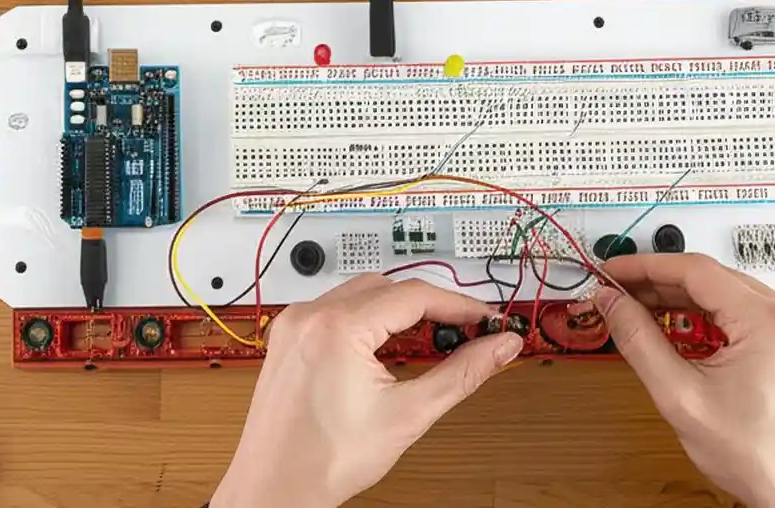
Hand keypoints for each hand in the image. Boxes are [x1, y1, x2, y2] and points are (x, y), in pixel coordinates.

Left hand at [211, 275, 523, 507]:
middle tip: (466, 331)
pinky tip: (387, 347)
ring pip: (361, 293)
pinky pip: (336, 310)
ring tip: (431, 339)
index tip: (486, 320)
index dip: (458, 306)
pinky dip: (368, 319)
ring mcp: (294, 325)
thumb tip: (500, 347)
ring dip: (398, 310)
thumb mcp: (408, 415)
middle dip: (430, 305)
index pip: (413, 295)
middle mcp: (310, 316)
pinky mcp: (288, 338)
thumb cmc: (326, 461)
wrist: (274, 490)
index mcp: (337, 328)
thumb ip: (460, 374)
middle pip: (387, 287)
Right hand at [594, 254, 774, 507]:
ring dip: (683, 297)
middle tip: (617, 292)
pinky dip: (709, 313)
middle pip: (712, 276)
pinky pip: (746, 310)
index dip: (645, 266)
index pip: (695, 270)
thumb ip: (639, 341)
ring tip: (640, 307)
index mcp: (768, 320)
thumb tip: (611, 303)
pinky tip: (679, 324)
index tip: (611, 270)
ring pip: (728, 291)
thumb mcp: (681, 397)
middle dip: (660, 282)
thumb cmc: (757, 455)